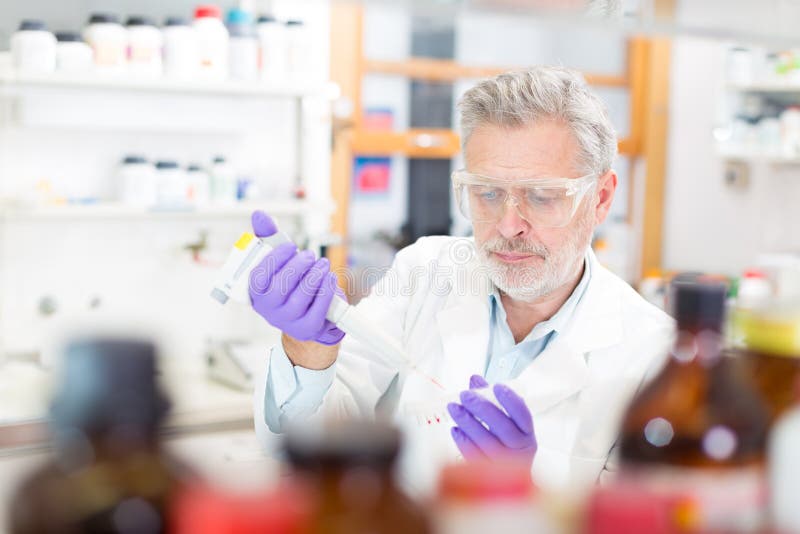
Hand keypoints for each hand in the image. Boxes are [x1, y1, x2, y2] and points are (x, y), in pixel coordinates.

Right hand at [248, 211, 344, 345]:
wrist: (308, 312)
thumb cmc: (291, 280)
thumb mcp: (280, 259)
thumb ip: (269, 237)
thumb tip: (259, 214)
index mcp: (256, 293)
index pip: (258, 276)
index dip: (275, 259)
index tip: (290, 245)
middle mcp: (268, 309)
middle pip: (280, 287)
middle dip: (298, 266)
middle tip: (310, 255)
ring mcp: (287, 321)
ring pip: (300, 297)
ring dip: (314, 276)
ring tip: (322, 263)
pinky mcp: (307, 328)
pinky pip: (317, 309)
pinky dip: (325, 290)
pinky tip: (329, 277)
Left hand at [447, 375, 536, 467]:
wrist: (509, 477)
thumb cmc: (506, 440)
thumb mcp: (505, 419)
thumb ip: (490, 397)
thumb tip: (475, 379)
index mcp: (527, 432)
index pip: (523, 415)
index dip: (511, 400)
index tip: (497, 386)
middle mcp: (519, 448)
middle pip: (502, 427)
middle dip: (482, 408)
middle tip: (465, 394)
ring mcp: (503, 462)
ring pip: (486, 441)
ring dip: (467, 422)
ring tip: (453, 407)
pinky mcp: (488, 472)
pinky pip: (474, 455)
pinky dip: (463, 441)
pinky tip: (455, 428)